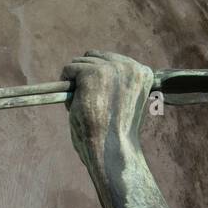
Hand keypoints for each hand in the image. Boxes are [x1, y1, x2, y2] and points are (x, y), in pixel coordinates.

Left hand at [61, 51, 153, 169]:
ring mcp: (111, 68)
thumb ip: (118, 88)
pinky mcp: (92, 73)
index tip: (99, 98)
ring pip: (80, 62)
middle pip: (95, 57)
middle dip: (85, 77)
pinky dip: (65, 84)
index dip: (99, 79)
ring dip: (75, 83)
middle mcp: (130, 66)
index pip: (113, 61)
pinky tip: (72, 102)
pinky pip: (70, 69)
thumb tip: (97, 78)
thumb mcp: (124, 105)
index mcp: (143, 74)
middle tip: (86, 102)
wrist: (111, 150)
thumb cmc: (116, 137)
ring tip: (82, 107)